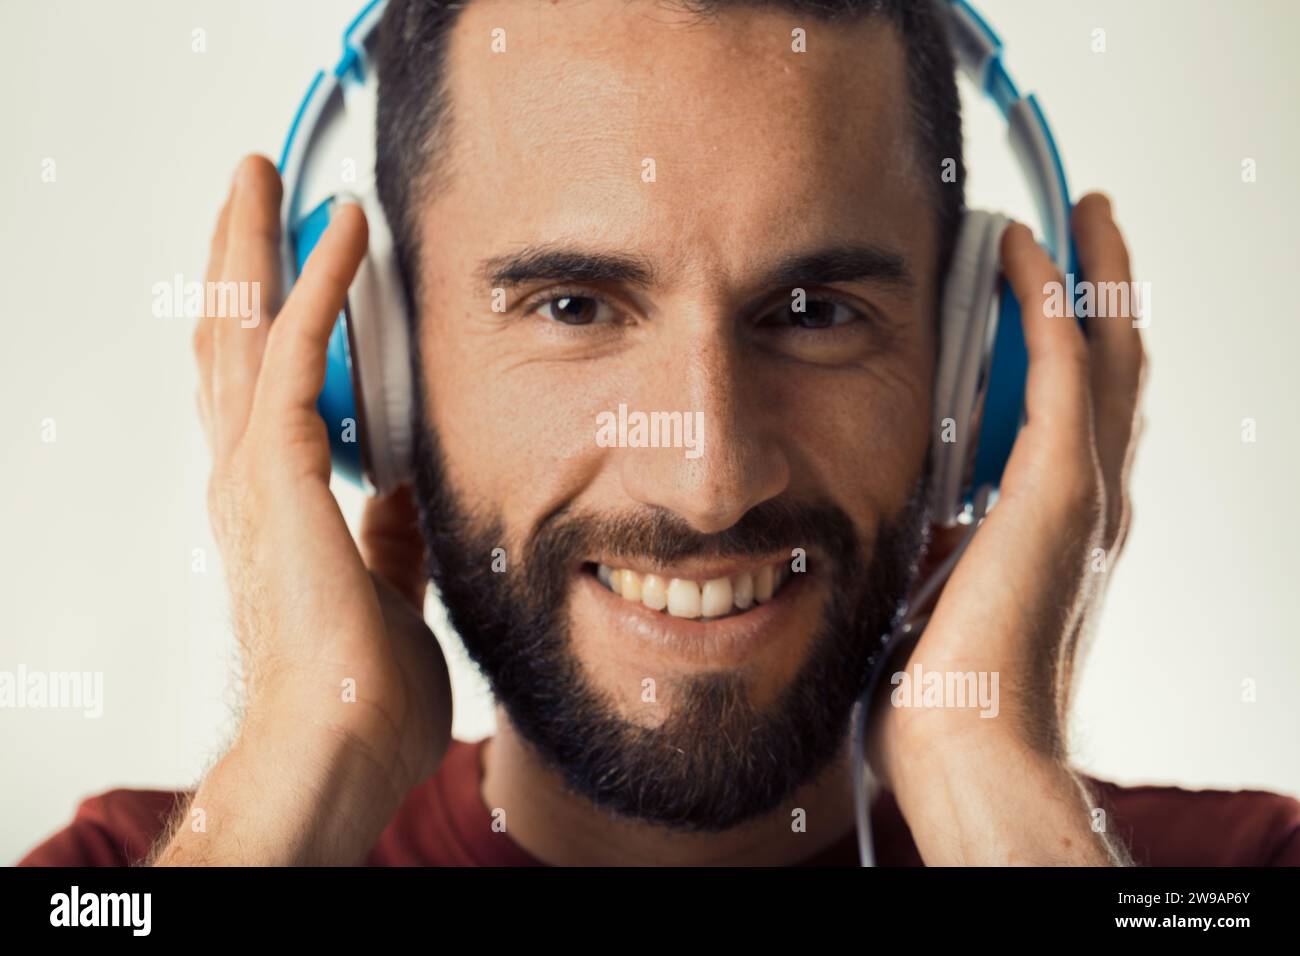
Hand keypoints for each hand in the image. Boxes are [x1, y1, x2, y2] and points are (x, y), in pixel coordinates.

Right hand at [166, 155, 451, 864]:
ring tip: (266, 177)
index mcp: (271, 507)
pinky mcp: (278, 469)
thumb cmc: (358, 692)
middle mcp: (244, 477)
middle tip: (252, 191)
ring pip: (242, 324)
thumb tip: (398, 495)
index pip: (258, 389)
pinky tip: (344, 228)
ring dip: (256, 241)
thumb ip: (385, 538)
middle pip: (228, 338)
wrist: (340, 744)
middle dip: (240, 257)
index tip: (289, 270)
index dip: (268, 321)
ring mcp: (252, 470)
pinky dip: (319, 279)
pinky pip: (297, 347)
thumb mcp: (388, 592)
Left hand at [870, 193, 1146, 863]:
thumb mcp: (937, 593)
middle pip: (1119, 370)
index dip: (1081, 346)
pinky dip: (1051, 300)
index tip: (1055, 291)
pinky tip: (1029, 250)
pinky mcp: (1062, 489)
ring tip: (1081, 215)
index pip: (1086, 415)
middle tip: (1090, 228)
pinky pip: (1064, 365)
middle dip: (1108, 292)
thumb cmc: (942, 695)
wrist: (966, 747)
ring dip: (1094, 275)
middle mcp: (1095, 505)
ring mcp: (1087, 494)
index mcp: (1066, 533)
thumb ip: (940, 543)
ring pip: (1109, 353)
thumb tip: (903, 513)